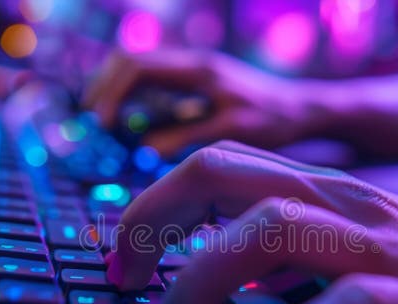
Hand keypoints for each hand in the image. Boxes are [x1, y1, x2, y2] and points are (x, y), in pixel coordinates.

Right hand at [81, 50, 319, 156]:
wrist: (303, 110)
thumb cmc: (274, 121)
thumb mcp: (231, 132)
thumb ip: (187, 139)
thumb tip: (146, 148)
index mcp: (197, 69)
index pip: (138, 67)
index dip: (112, 93)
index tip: (104, 124)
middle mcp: (192, 64)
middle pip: (131, 61)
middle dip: (105, 87)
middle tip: (94, 120)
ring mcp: (194, 71)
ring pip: (141, 69)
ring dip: (119, 90)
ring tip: (106, 120)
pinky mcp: (198, 83)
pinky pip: (156, 82)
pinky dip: (137, 98)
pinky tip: (134, 122)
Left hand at [107, 141, 397, 303]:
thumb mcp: (349, 250)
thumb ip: (287, 251)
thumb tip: (214, 271)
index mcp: (324, 192)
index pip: (221, 164)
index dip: (156, 204)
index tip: (122, 258)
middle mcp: (347, 205)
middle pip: (231, 177)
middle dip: (158, 222)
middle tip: (124, 282)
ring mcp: (386, 248)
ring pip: (277, 230)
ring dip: (205, 279)